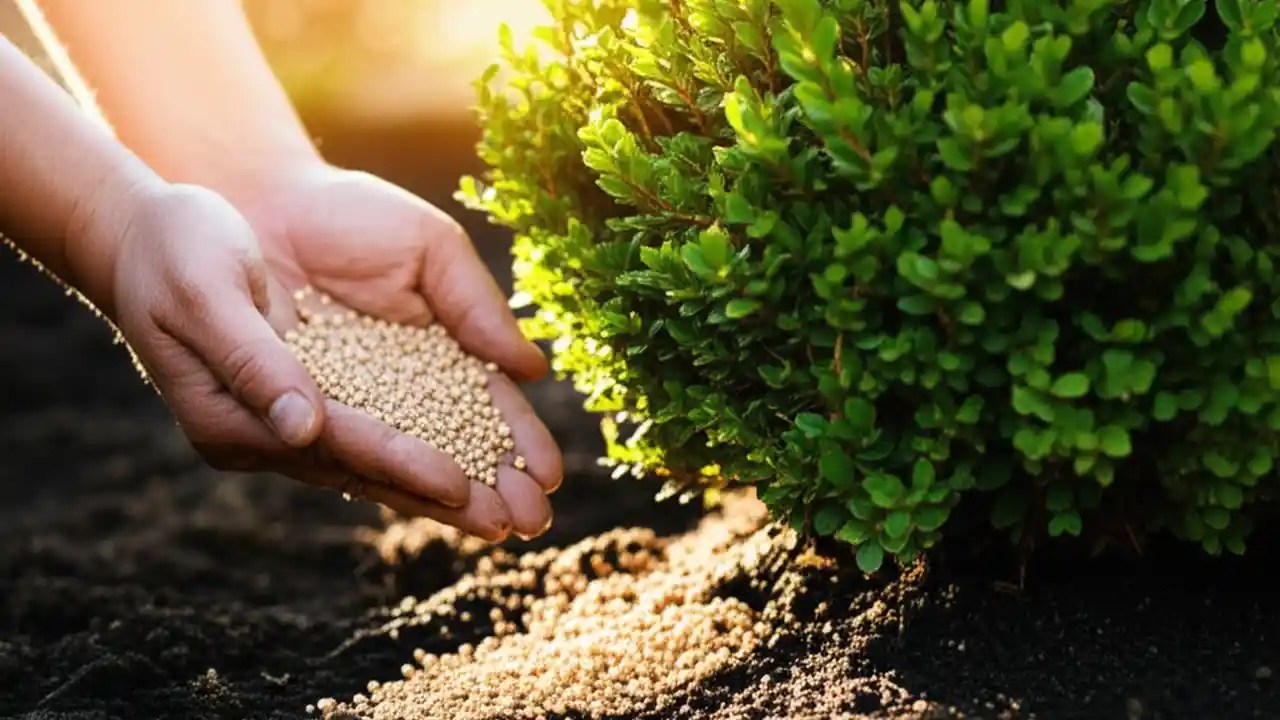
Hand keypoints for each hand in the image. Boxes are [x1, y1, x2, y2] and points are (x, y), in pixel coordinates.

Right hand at [98, 183, 519, 540]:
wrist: (156, 227)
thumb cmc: (173, 248)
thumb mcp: (203, 292)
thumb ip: (253, 362)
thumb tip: (304, 429)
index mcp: (233, 420)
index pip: (333, 446)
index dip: (401, 463)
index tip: (462, 486)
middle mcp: (269, 432)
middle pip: (371, 469)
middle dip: (447, 497)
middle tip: (520, 523)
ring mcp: (294, 417)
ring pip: (384, 456)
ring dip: (451, 482)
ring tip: (519, 509)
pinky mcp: (318, 391)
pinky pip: (383, 425)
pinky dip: (433, 441)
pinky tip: (484, 457)